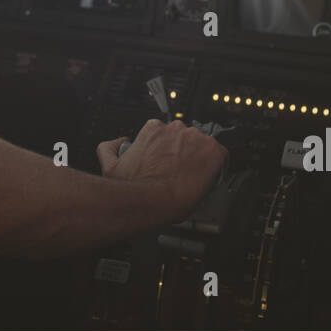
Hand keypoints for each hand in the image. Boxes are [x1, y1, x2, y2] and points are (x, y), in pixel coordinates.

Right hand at [95, 119, 228, 221]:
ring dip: (200, 160)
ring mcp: (195, 139)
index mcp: (153, 129)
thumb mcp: (110, 166)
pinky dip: (217, 167)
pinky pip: (221, 156)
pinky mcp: (213, 151)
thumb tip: (118, 142)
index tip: (168, 162)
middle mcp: (175, 130)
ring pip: (203, 146)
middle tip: (180, 172)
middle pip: (185, 138)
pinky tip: (208, 179)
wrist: (151, 200)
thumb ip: (109, 148)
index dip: (168, 150)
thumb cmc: (133, 187)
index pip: (166, 134)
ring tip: (192, 179)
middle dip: (184, 153)